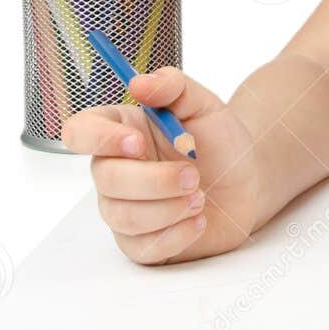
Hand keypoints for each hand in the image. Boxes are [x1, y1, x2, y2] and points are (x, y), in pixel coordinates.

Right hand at [61, 66, 263, 264]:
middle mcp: (114, 171)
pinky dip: (176, 234)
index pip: (80, 131)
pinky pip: (143, 247)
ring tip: (200, 196)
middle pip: (105, 179)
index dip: (98, 138)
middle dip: (154, 180)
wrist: (249, 182)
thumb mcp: (204, 104)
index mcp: (121, 131)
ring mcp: (124, 209)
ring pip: (123, 216)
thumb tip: (138, 82)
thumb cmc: (220, 142)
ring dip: (168, 208)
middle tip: (193, 174)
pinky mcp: (142, 243)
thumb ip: (174, 86)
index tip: (137, 142)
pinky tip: (199, 220)